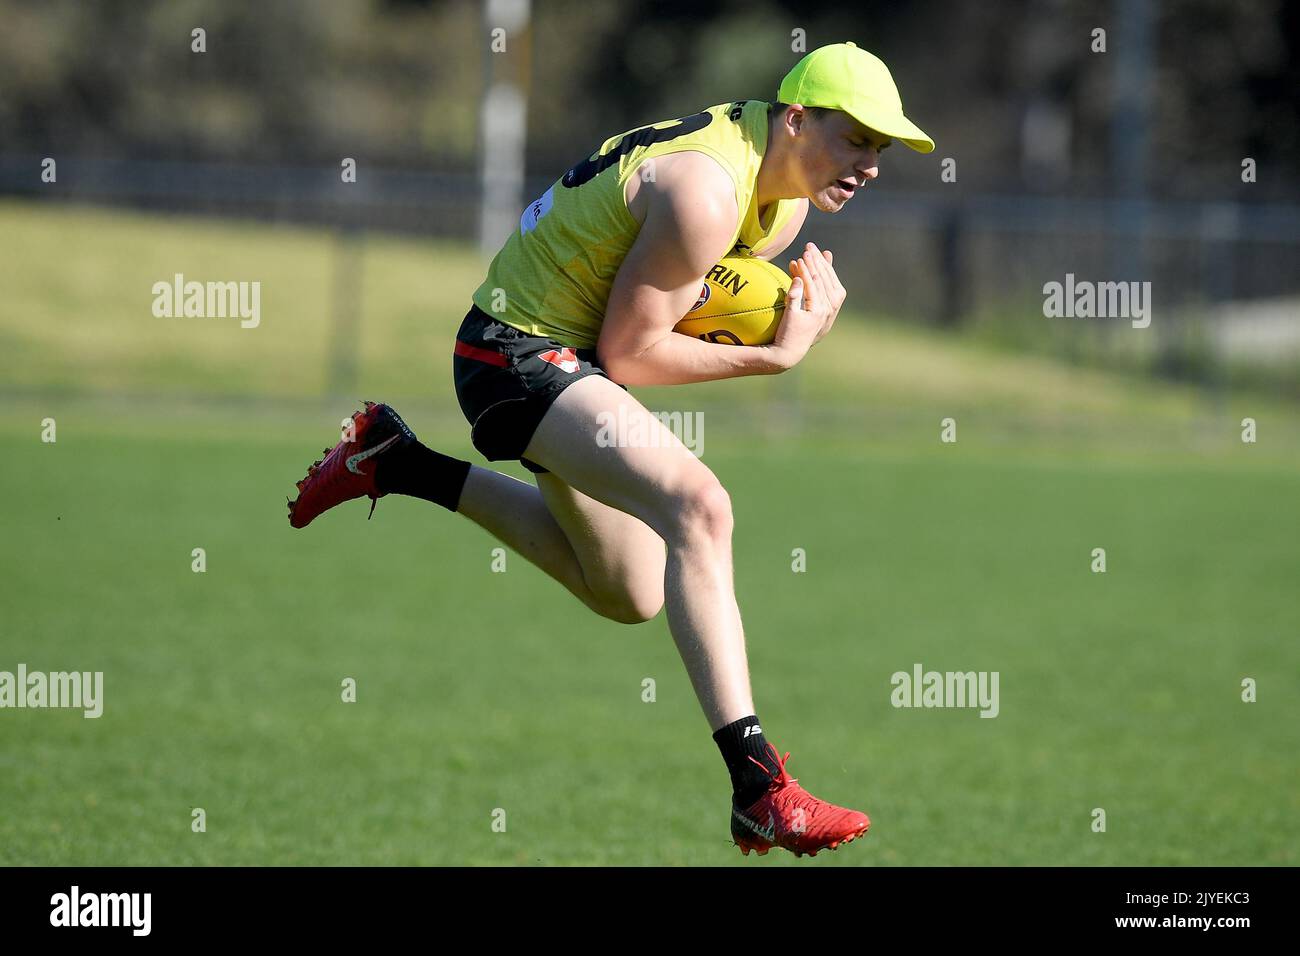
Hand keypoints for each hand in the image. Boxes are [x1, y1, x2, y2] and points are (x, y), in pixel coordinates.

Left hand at [767, 243, 845, 369]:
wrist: (786, 352)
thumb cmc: (796, 330)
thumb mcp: (808, 308)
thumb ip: (813, 286)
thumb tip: (818, 264)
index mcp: (831, 309)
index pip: (832, 282)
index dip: (826, 266)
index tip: (821, 251)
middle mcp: (828, 311)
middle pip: (826, 281)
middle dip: (818, 262)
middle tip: (809, 247)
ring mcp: (817, 314)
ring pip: (817, 285)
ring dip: (811, 267)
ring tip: (804, 254)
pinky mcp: (803, 317)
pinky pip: (804, 294)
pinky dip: (802, 279)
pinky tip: (796, 268)